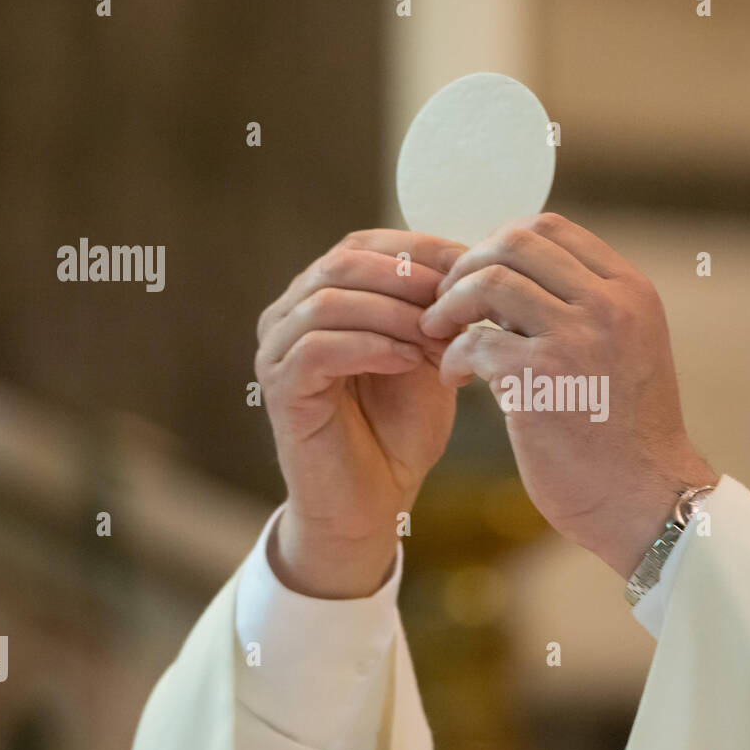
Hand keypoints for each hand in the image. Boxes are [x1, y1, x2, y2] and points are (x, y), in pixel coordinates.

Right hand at [255, 229, 462, 596]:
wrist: (375, 503)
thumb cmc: (400, 430)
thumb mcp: (427, 357)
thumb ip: (434, 310)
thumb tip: (470, 261)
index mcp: (322, 296)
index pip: (365, 245)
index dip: (419, 248)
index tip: (473, 263)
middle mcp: (289, 314)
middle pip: (344, 263)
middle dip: (408, 278)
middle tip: (457, 299)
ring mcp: (277, 350)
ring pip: (329, 301)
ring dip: (393, 313)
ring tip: (439, 337)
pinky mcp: (279, 388)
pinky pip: (317, 348)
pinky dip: (369, 346)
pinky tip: (408, 361)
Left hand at [420, 213, 716, 579]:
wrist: (646, 500)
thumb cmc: (627, 433)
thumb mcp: (627, 348)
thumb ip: (586, 307)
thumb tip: (511, 275)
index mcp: (631, 290)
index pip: (551, 228)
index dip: (499, 245)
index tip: (479, 279)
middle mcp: (609, 304)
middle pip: (515, 242)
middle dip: (468, 266)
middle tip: (447, 302)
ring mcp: (577, 339)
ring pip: (489, 282)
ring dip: (450, 306)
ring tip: (439, 335)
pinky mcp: (543, 380)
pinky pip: (475, 343)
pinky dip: (453, 357)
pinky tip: (455, 379)